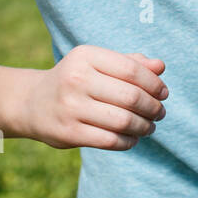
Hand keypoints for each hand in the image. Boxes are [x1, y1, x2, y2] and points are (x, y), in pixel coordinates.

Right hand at [20, 46, 166, 150]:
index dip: (154, 83)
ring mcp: (70, 107)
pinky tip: (133, 138)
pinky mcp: (68, 133)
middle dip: (152, 106)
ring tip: (150, 126)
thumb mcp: (98, 63)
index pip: (132, 70)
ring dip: (144, 126)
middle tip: (160, 112)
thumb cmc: (77, 79)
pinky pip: (109, 140)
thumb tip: (160, 67)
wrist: (33, 103)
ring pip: (123, 121)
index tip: (163, 92)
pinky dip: (128, 141)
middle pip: (130, 96)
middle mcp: (76, 80)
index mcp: (86, 56)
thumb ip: (131, 63)